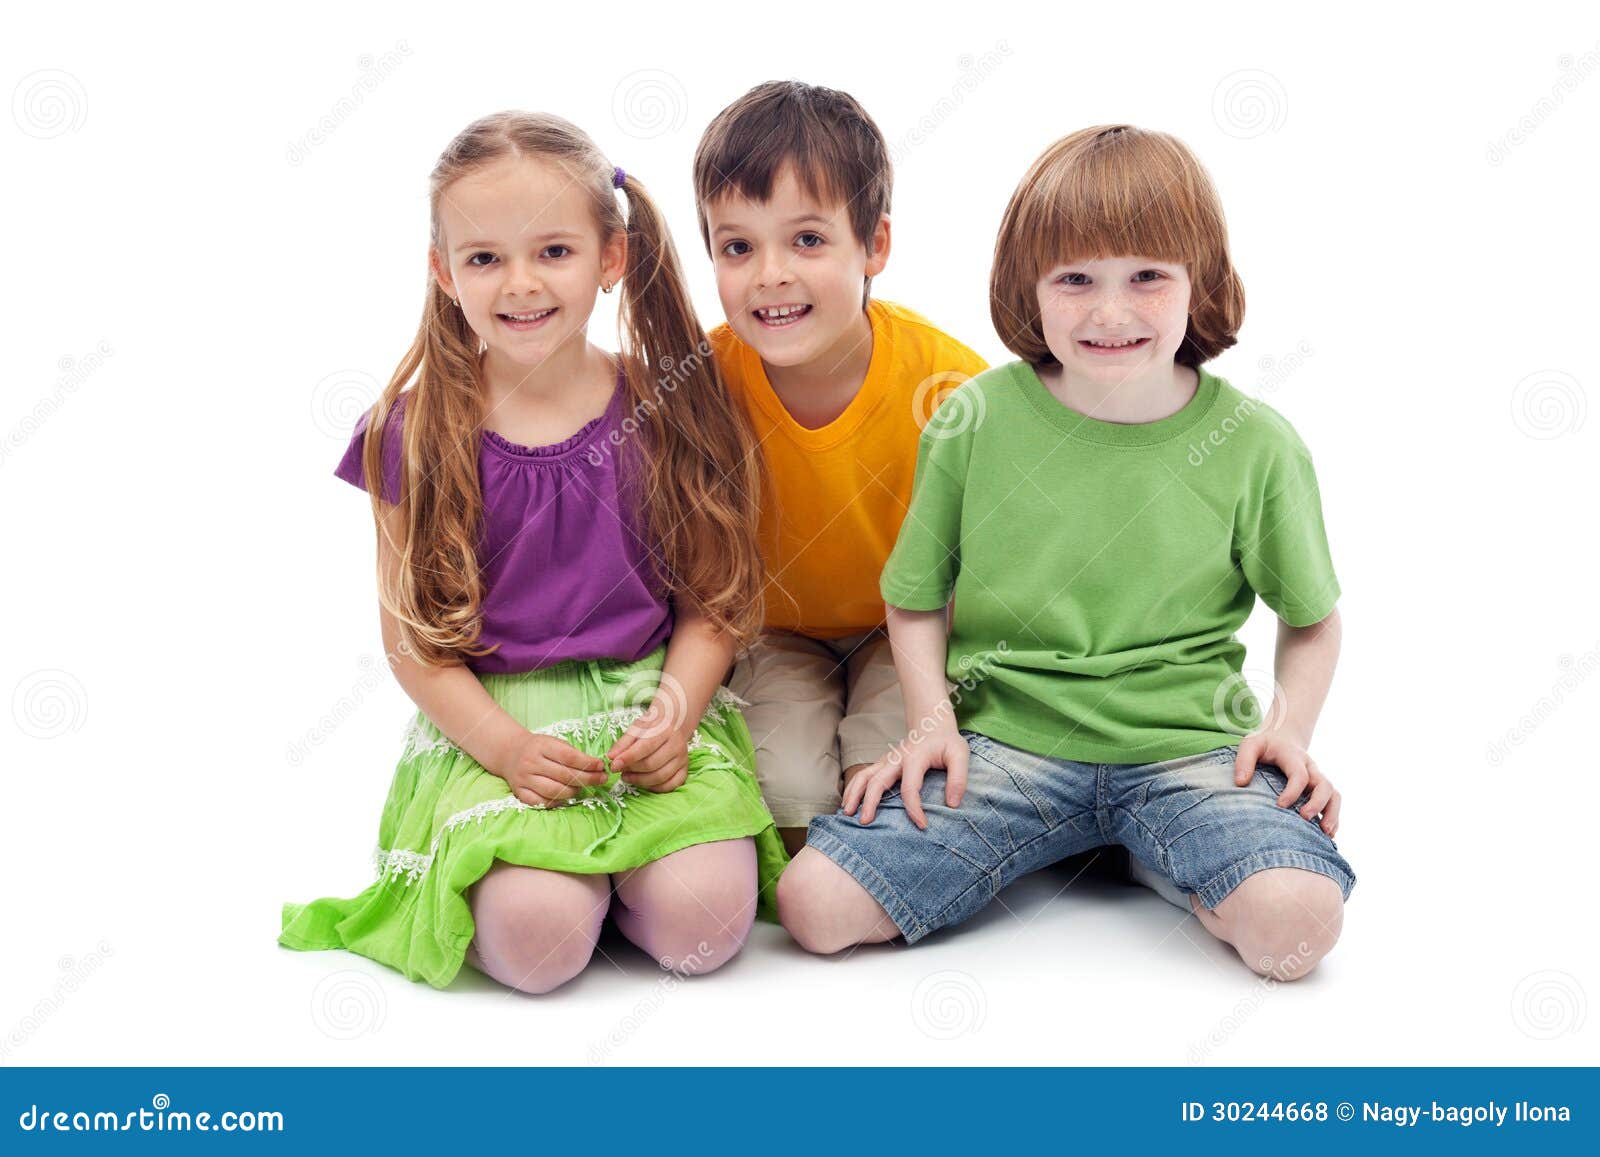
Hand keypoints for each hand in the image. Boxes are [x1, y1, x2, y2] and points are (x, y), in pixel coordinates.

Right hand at [492, 730, 608, 807]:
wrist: (510, 753)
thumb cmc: (538, 748)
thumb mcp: (553, 742)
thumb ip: (572, 753)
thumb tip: (596, 767)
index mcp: (541, 746)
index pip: (569, 757)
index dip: (588, 763)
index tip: (601, 766)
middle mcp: (531, 762)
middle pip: (565, 775)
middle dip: (588, 779)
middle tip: (602, 779)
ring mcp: (524, 779)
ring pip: (555, 791)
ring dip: (574, 791)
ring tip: (583, 787)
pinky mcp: (520, 793)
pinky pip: (543, 802)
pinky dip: (558, 801)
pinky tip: (566, 796)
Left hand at [606, 702, 689, 793]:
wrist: (674, 723)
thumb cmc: (652, 727)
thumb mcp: (636, 728)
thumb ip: (623, 743)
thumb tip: (610, 757)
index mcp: (664, 731)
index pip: (645, 747)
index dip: (628, 758)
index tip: (613, 765)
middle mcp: (676, 745)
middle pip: (652, 764)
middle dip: (632, 770)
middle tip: (619, 770)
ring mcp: (682, 759)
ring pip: (660, 777)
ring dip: (640, 781)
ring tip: (627, 777)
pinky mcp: (684, 770)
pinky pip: (670, 785)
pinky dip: (654, 788)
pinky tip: (643, 783)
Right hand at [842, 722, 968, 829]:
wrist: (932, 723)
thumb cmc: (946, 742)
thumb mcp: (960, 755)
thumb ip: (958, 779)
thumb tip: (953, 804)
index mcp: (915, 758)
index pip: (910, 788)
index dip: (914, 809)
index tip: (922, 825)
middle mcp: (896, 759)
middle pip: (877, 781)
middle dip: (870, 802)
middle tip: (865, 822)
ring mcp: (886, 760)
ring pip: (864, 776)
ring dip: (853, 794)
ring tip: (847, 813)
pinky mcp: (882, 763)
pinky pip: (863, 776)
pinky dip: (853, 789)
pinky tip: (848, 803)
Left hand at [1233, 730, 1340, 836]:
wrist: (1282, 735)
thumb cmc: (1263, 743)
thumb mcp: (1250, 745)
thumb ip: (1244, 761)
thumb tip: (1240, 783)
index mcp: (1293, 756)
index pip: (1299, 775)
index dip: (1292, 791)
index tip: (1280, 806)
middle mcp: (1310, 767)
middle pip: (1324, 785)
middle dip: (1317, 804)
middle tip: (1304, 818)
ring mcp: (1317, 777)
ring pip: (1333, 795)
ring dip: (1332, 814)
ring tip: (1325, 833)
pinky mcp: (1319, 787)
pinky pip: (1333, 801)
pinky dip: (1333, 817)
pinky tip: (1327, 835)